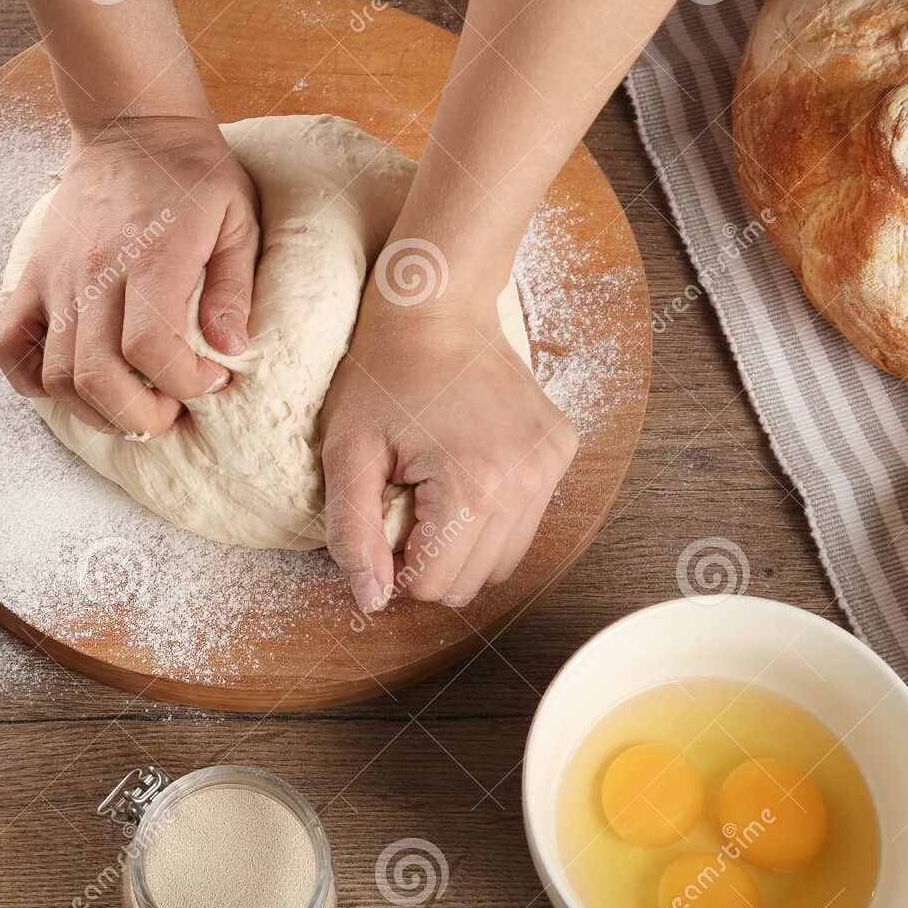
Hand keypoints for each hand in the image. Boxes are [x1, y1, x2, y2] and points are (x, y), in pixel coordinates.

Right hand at [0, 114, 259, 435]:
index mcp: (151, 259)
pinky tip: (71, 383)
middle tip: (170, 412)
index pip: (150, 349)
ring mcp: (56, 277)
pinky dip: (29, 379)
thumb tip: (232, 348)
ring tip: (131, 405)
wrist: (131, 126)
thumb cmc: (193, 176)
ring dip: (94, 410)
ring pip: (54, 375)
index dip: (183, 383)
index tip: (211, 381)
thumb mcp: (237, 220)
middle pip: (96, 376)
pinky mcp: (32, 276)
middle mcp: (95, 273)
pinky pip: (7, 344)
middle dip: (139, 416)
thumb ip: (235, 287)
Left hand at [321, 289, 577, 611]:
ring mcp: (550, 467)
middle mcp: (527, 483)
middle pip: (473, 581)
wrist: (437, 307)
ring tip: (434, 491)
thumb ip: (353, 533)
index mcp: (475, 488)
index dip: (396, 569)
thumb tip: (372, 600)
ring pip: (505, 559)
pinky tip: (465, 470)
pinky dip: (492, 513)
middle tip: (404, 504)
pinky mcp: (560, 451)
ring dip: (463, 542)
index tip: (382, 524)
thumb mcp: (346, 453)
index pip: (436, 586)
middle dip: (430, 559)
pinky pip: (526, 519)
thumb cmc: (383, 374)